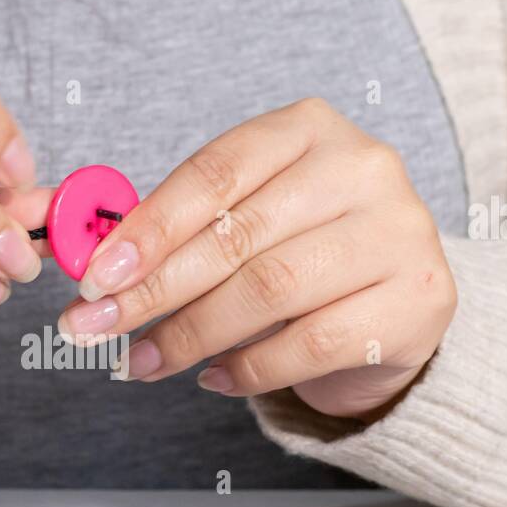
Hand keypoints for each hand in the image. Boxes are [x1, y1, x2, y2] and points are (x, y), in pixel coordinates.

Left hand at [56, 98, 455, 418]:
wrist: (395, 305)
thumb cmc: (300, 255)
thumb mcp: (243, 222)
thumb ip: (178, 233)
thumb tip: (87, 268)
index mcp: (309, 128)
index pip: (215, 173)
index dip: (148, 227)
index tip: (93, 276)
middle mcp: (363, 168)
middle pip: (236, 235)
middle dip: (154, 289)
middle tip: (95, 327)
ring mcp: (400, 232)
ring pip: (271, 289)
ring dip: (192, 334)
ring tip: (143, 362)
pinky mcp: (419, 301)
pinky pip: (313, 343)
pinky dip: (250, 369)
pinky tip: (213, 378)